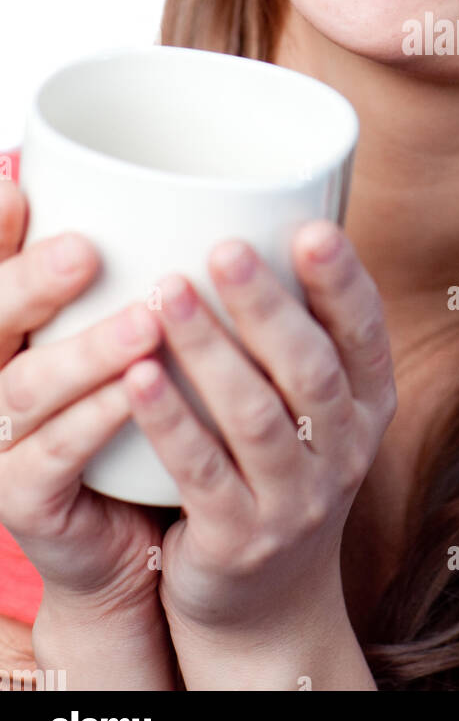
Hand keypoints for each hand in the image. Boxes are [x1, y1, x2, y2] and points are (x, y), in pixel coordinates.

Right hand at [0, 177, 171, 613]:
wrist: (139, 534)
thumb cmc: (144, 414)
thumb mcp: (139, 334)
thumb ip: (142, 272)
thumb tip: (180, 191)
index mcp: (12, 327)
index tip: (19, 185)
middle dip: (30, 281)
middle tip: (86, 251)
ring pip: (24, 388)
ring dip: (85, 352)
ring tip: (145, 322)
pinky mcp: (23, 498)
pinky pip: (53, 456)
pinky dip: (96, 420)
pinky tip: (136, 392)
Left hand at [122, 219, 395, 684]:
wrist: (264, 601)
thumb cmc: (276, 470)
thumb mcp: (311, 410)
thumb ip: (297, 334)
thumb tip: (263, 214)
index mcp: (368, 405)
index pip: (367, 334)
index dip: (343, 282)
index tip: (311, 229)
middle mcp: (343, 451)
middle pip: (310, 370)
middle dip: (268, 306)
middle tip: (225, 249)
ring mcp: (296, 501)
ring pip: (256, 416)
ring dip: (211, 351)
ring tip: (168, 294)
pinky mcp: (239, 540)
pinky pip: (202, 472)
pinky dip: (171, 421)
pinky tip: (139, 376)